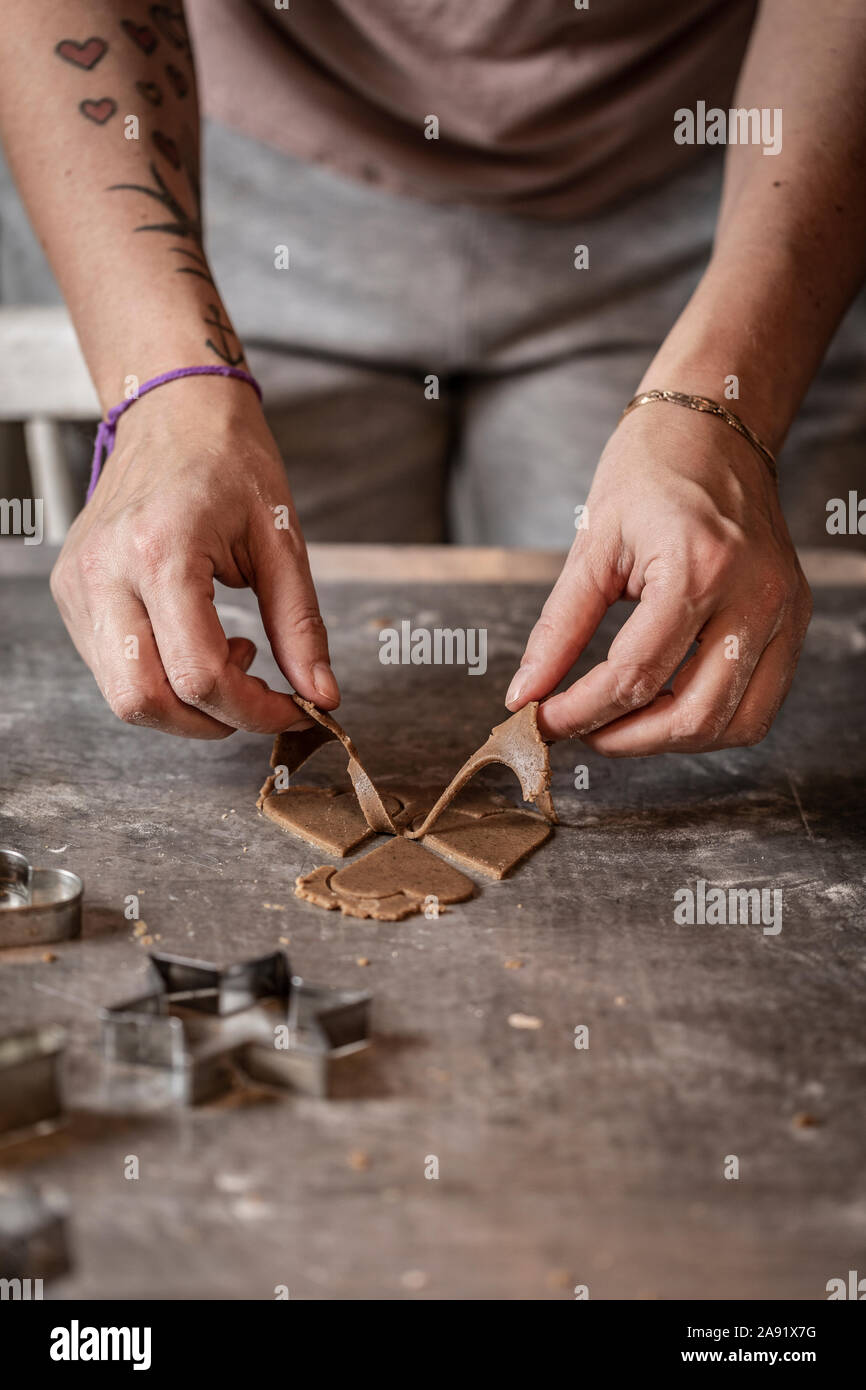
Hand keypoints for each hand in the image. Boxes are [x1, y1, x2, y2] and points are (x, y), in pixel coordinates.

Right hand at [51, 377, 337, 738]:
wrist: (172, 411)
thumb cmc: (229, 461)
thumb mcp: (282, 541)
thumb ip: (301, 626)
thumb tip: (322, 695)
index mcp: (162, 551)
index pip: (199, 674)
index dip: (253, 710)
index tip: (295, 709)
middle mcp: (105, 572)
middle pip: (144, 701)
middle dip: (210, 722)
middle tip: (257, 698)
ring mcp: (79, 584)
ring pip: (122, 694)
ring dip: (184, 703)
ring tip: (229, 653)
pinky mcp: (71, 591)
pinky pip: (111, 666)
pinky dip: (160, 676)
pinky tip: (196, 639)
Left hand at [506, 402, 811, 753]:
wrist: (715, 426)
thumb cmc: (651, 470)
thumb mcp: (592, 545)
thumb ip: (560, 628)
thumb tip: (525, 693)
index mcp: (699, 568)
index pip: (635, 675)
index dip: (580, 711)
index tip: (541, 721)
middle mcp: (754, 595)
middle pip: (693, 715)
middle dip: (626, 739)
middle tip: (580, 730)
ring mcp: (784, 610)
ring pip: (735, 724)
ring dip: (670, 739)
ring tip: (620, 720)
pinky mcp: (794, 618)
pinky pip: (759, 702)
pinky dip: (710, 719)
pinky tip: (665, 701)